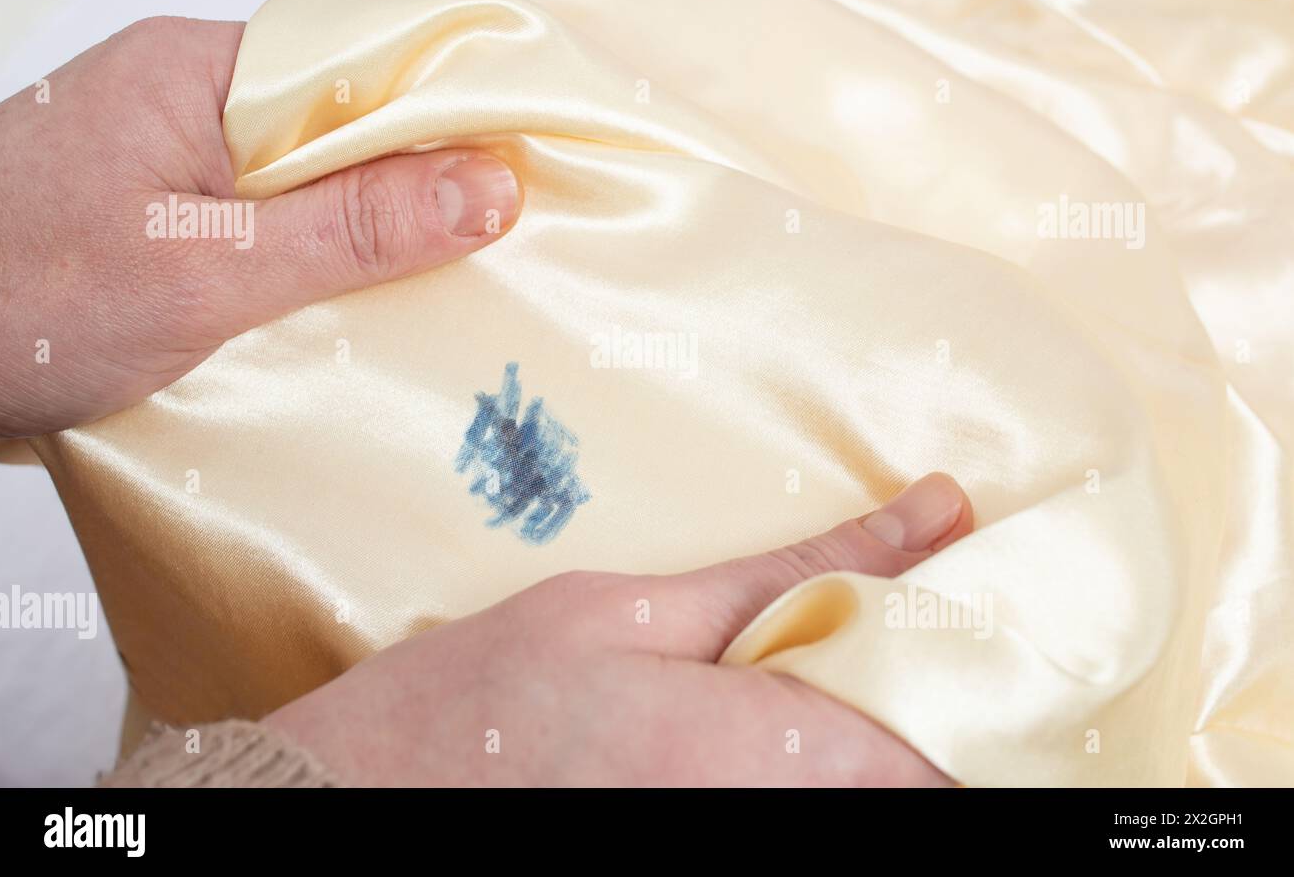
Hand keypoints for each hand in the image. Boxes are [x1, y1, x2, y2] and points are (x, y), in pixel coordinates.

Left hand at [0, 16, 520, 437]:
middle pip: (342, 129)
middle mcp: (188, 100)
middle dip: (416, 193)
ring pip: (309, 187)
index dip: (449, 120)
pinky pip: (271, 229)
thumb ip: (351, 229)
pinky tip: (349, 315)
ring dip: (363, 242)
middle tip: (498, 255)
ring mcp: (172, 161)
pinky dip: (314, 270)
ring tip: (438, 292)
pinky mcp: (164, 220)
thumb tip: (491, 186)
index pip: (360, 68)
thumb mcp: (210, 273)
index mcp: (198, 71)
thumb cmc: (20, 304)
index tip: (529, 179)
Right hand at [265, 473, 973, 785]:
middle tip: (928, 613)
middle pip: (932, 768)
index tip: (994, 592)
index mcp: (774, 754)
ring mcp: (753, 838)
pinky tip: (788, 703)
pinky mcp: (723, 837)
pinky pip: (813, 798)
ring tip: (853, 647)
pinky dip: (835, 752)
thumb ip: (793, 572)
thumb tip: (931, 515)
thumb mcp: (629, 609)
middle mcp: (783, 819)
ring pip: (876, 785)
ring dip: (894, 724)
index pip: (954, 717)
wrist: (357, 807)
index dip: (990, 653)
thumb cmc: (478, 701)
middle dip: (947, 689)